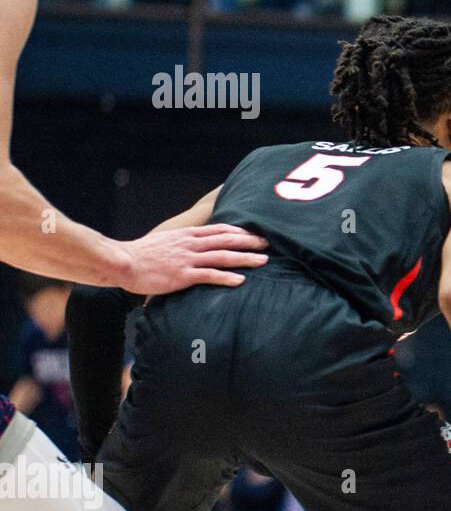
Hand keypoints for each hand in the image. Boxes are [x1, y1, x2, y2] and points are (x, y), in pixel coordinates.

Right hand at [119, 223, 267, 293]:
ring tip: (263, 260)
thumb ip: (182, 242)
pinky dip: (226, 277)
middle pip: (226, 240)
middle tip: (267, 243)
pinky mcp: (182, 275)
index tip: (254, 234)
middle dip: (249, 241)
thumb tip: (194, 245)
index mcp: (187, 235)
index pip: (219, 229)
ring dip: (245, 258)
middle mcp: (190, 244)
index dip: (239, 231)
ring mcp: (187, 259)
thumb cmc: (141, 255)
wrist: (122, 261)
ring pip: (223, 256)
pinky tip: (240, 280)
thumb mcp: (165, 241)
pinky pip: (209, 276)